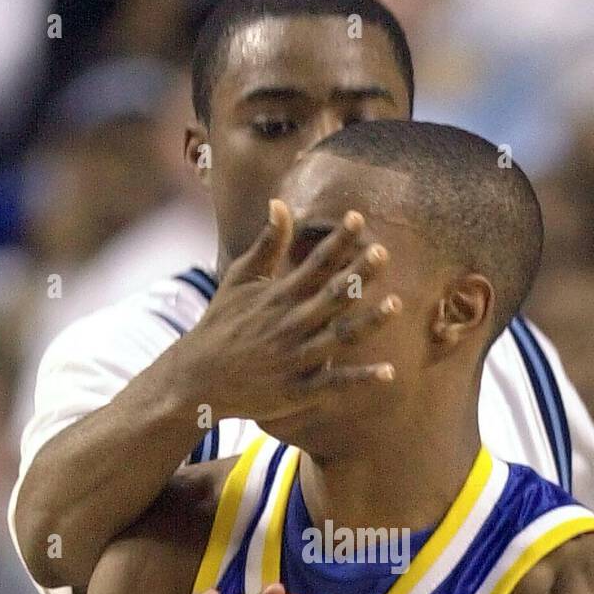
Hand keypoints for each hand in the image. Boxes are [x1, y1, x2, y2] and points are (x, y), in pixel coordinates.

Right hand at [179, 201, 398, 424]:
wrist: (197, 379)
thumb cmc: (222, 324)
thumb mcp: (239, 280)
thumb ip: (266, 244)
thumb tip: (279, 202)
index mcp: (279, 296)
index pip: (314, 263)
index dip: (338, 240)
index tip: (358, 218)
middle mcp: (289, 324)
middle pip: (331, 295)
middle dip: (357, 274)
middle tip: (382, 252)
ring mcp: (294, 358)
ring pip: (338, 337)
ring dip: (368, 321)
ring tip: (396, 304)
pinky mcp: (296, 391)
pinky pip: (334, 384)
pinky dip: (360, 379)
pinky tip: (388, 372)